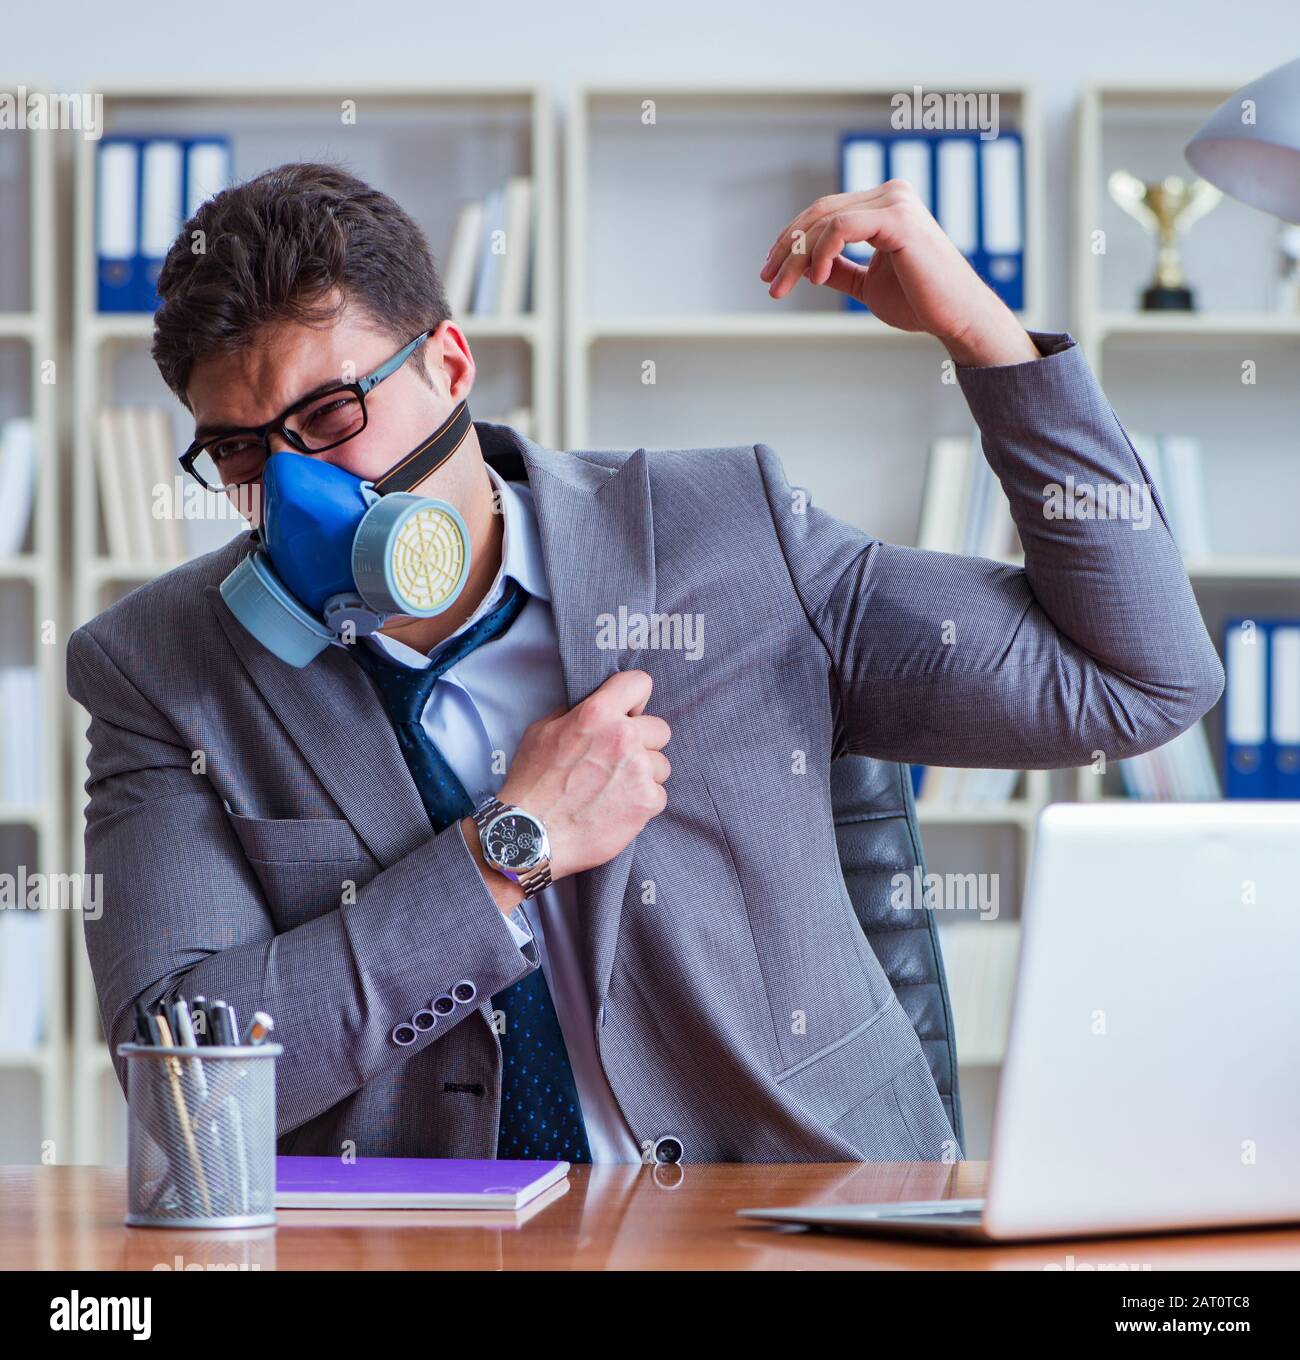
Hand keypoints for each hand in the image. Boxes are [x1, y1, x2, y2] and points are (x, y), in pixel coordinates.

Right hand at [496, 669, 670, 881]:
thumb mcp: (541, 732)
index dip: (635, 699)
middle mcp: (623, 737)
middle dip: (643, 743)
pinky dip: (642, 803)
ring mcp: (639, 770)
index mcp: (597, 713)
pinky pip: (658, 794)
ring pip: (661, 764)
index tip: (629, 714)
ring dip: (643, 775)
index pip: (639, 683)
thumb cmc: (532, 784)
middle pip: (659, 729)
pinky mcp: (648, 802)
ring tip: (614, 790)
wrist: (531, 835)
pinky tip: (617, 809)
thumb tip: (593, 704)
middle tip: (617, 761)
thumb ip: (573, 713)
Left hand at [758, 179, 1038, 365]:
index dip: (792, 239)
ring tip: (782, 288)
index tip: (770, 268)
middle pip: (819, 214)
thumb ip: (839, 269)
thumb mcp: (867, 284)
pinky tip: (816, 280)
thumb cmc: (920, 302)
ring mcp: (896, 202)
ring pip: (824, 221)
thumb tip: (806, 267)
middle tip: (767, 280)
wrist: (957, 318)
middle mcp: (891, 194)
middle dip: (787, 249)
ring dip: (796, 257)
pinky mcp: (898, 219)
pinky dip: (821, 253)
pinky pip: (841, 228)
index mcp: (884, 204)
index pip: (824, 213)